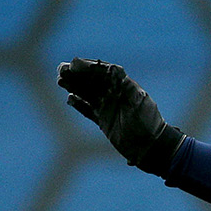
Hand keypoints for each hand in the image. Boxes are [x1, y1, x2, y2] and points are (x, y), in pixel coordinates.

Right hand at [57, 59, 183, 173]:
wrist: (150, 147)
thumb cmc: (147, 122)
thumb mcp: (138, 100)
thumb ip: (124, 84)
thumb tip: (111, 68)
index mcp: (123, 86)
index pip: (103, 71)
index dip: (88, 67)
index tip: (74, 64)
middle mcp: (114, 94)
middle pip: (92, 81)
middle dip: (77, 74)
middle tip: (61, 70)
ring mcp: (108, 107)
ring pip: (87, 93)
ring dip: (74, 86)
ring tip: (60, 80)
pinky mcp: (103, 121)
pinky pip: (87, 110)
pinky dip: (78, 104)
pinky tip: (69, 99)